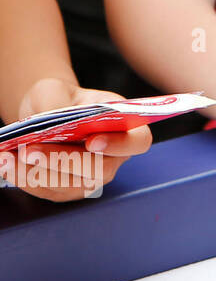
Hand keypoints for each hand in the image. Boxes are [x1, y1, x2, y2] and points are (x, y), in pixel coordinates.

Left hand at [6, 78, 151, 201]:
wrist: (42, 117)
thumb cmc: (59, 99)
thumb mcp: (57, 90)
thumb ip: (57, 103)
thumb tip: (49, 122)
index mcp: (126, 128)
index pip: (137, 142)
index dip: (119, 145)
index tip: (92, 142)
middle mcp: (114, 159)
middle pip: (98, 169)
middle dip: (63, 161)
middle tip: (32, 150)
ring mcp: (91, 179)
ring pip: (69, 184)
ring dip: (36, 173)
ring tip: (8, 156)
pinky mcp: (66, 190)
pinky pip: (46, 191)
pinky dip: (23, 178)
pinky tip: (5, 163)